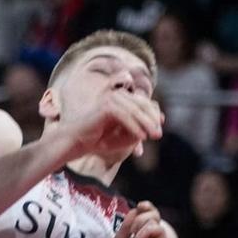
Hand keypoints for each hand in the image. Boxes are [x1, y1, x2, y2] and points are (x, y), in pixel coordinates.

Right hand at [48, 85, 163, 162]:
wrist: (77, 142)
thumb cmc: (99, 140)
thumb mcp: (124, 135)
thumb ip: (140, 127)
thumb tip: (160, 121)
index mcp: (121, 99)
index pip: (143, 102)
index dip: (153, 113)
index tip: (161, 125)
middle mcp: (117, 95)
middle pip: (142, 104)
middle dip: (152, 120)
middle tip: (158, 134)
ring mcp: (111, 99)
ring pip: (135, 110)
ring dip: (146, 123)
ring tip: (154, 136)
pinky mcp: (106, 106)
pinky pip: (125, 116)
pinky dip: (134, 126)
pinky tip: (142, 137)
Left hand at [104, 203, 171, 237]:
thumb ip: (125, 227)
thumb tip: (134, 211)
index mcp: (141, 235)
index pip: (148, 214)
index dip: (145, 207)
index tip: (138, 206)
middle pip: (154, 214)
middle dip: (140, 216)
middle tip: (130, 231)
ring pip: (155, 220)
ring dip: (141, 224)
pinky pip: (159, 231)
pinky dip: (146, 231)